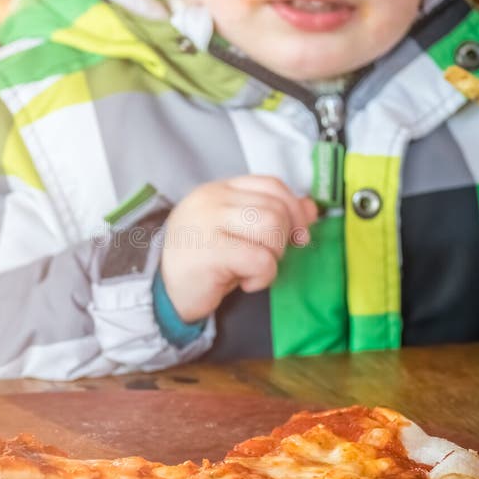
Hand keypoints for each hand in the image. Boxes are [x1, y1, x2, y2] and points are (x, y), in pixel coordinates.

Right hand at [160, 176, 317, 322]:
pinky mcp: (210, 251)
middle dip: (283, 239)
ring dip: (273, 255)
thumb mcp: (240, 234)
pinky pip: (261, 260)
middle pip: (276, 207)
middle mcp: (212, 199)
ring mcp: (208, 222)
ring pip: (272, 227)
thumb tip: (312, 207)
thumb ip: (272, 215)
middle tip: (264, 259)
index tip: (298, 235)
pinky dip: (262, 277)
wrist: (165, 295)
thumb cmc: (204, 264)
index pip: (271, 184)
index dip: (294, 209)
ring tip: (253, 268)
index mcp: (219, 190)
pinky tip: (244, 283)